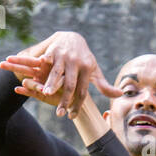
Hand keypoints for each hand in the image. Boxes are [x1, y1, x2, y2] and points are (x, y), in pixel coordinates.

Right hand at [0, 30, 120, 116]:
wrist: (72, 37)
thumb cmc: (84, 59)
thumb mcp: (94, 71)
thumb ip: (104, 85)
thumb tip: (120, 94)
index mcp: (87, 69)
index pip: (82, 91)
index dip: (77, 105)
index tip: (71, 117)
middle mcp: (76, 62)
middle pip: (70, 85)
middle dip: (64, 100)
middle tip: (59, 114)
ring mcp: (63, 56)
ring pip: (56, 73)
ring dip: (51, 84)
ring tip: (45, 95)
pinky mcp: (52, 51)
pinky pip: (46, 62)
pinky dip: (41, 68)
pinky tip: (35, 76)